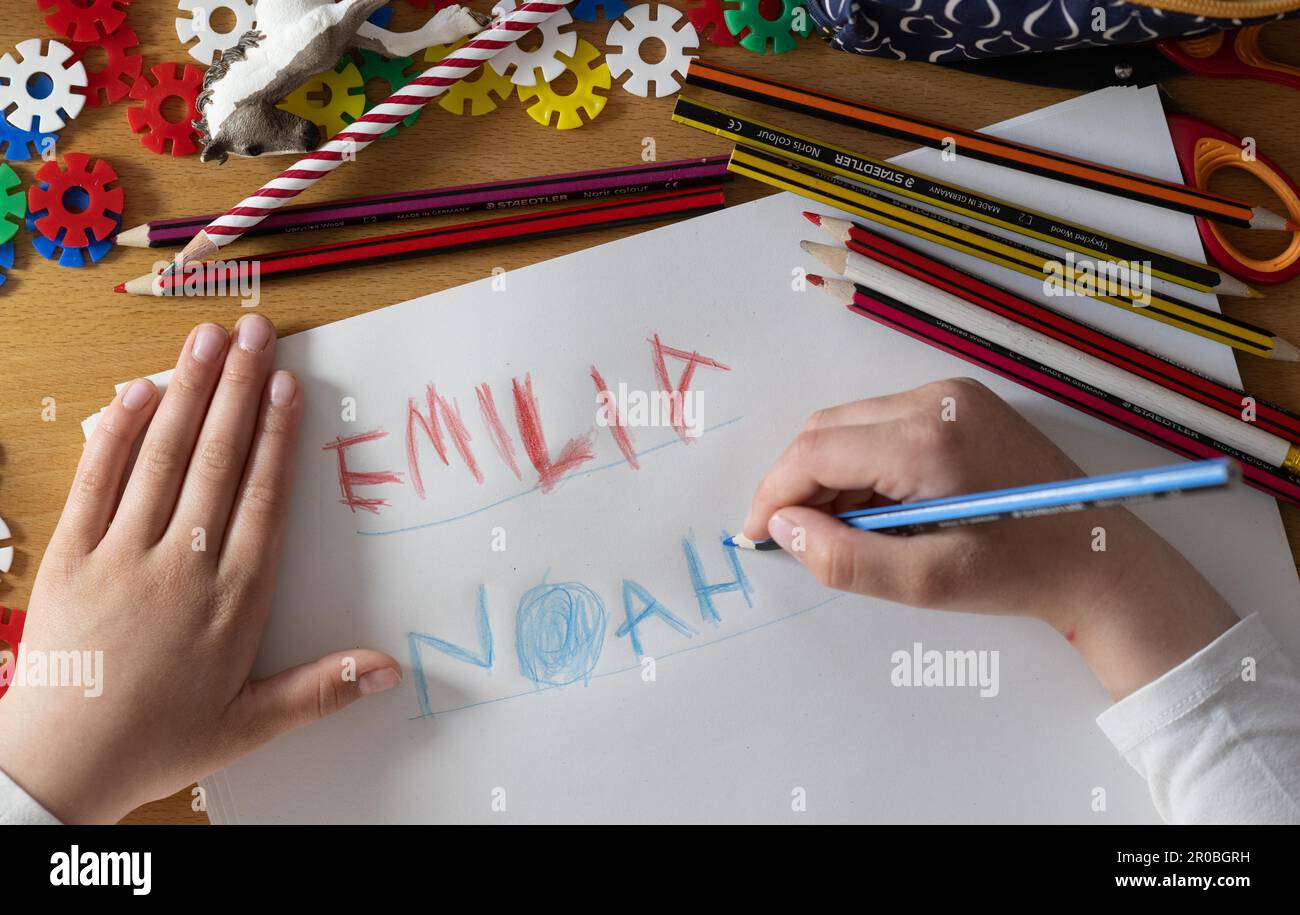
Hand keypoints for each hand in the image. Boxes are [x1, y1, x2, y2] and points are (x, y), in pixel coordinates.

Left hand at [0, 317, 400, 823]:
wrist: (62, 765)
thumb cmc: (160, 741)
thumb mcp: (250, 723)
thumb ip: (320, 689)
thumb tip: (390, 670)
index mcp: (232, 599)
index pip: (261, 497)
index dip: (275, 435)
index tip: (285, 384)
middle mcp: (181, 564)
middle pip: (214, 460)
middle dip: (236, 389)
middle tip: (253, 332)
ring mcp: (122, 555)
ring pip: (160, 457)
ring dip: (186, 392)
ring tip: (205, 340)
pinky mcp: (71, 557)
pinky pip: (95, 482)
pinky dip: (115, 434)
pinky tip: (135, 393)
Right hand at [741, 377, 1238, 699]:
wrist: (1100, 556)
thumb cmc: (1021, 572)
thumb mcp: (926, 582)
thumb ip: (844, 558)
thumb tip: (782, 529)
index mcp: (928, 438)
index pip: (816, 450)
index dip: (774, 493)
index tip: (756, 535)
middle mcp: (936, 400)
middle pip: (828, 430)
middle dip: (799, 484)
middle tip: (797, 539)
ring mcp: (951, 396)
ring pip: (851, 425)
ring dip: (830, 475)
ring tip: (845, 531)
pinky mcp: (960, 403)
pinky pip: (882, 425)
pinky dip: (862, 464)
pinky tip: (878, 510)